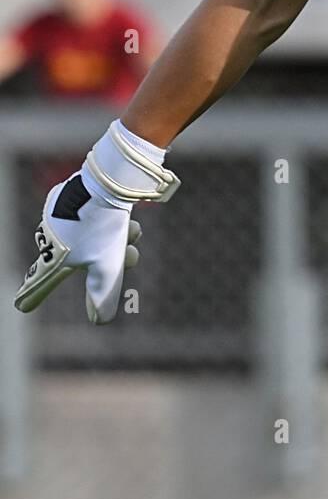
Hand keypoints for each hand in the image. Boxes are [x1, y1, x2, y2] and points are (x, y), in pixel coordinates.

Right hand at [16, 175, 142, 324]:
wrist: (108, 178)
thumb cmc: (104, 225)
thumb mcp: (108, 266)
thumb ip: (103, 295)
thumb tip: (100, 320)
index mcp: (54, 255)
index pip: (40, 282)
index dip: (33, 294)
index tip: (22, 305)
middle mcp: (52, 236)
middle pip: (84, 258)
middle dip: (111, 257)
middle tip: (131, 254)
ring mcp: (61, 214)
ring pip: (95, 236)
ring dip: (118, 237)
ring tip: (134, 231)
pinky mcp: (73, 197)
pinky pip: (95, 216)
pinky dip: (113, 220)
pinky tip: (125, 214)